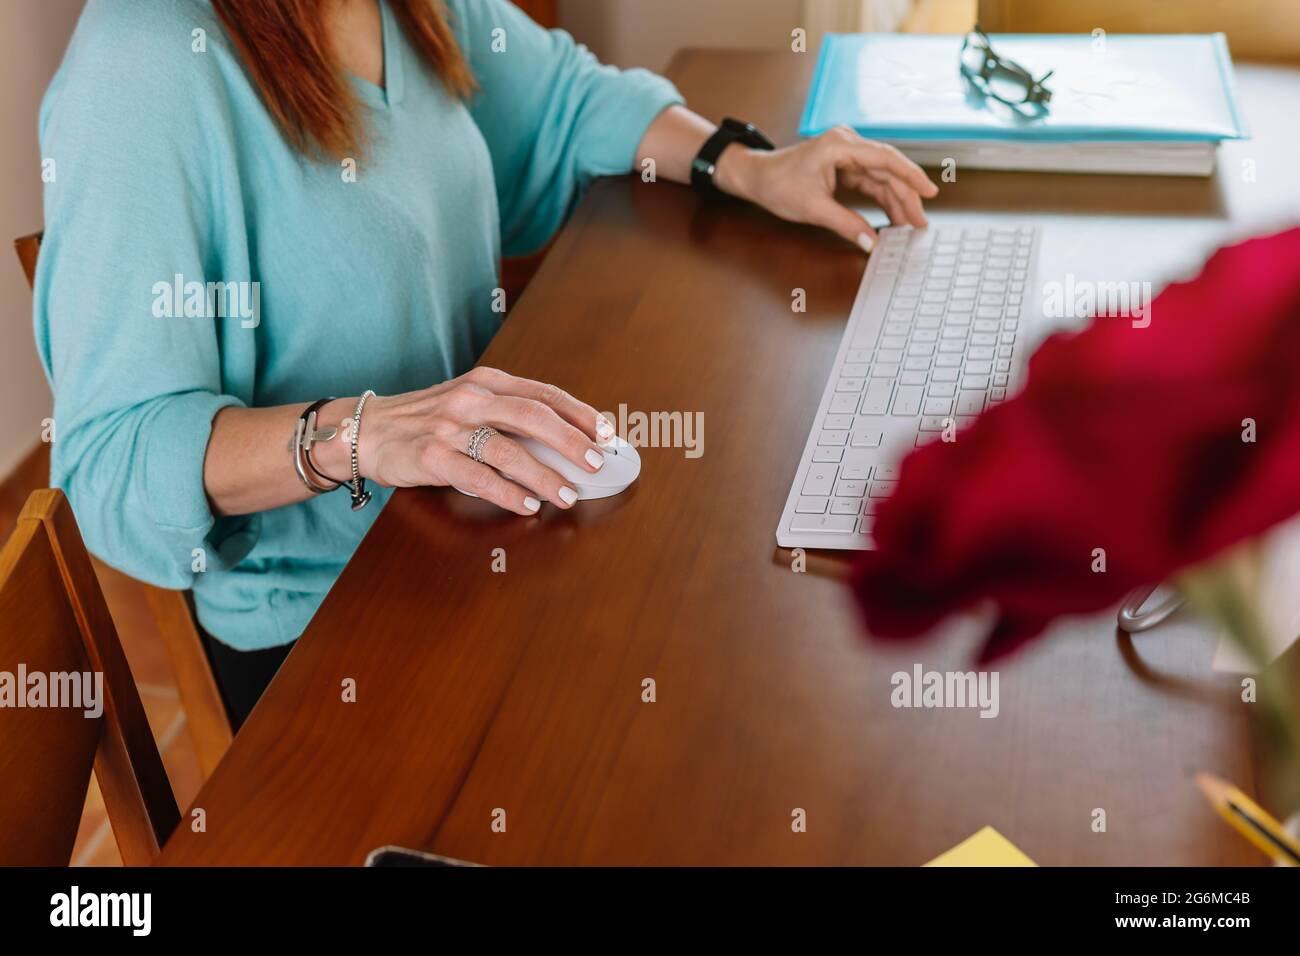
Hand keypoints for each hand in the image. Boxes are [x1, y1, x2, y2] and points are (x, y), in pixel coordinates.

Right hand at [318, 368, 611, 514]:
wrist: (365, 430)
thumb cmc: (426, 419)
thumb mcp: (469, 401)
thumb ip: (509, 412)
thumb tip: (564, 437)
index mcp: (487, 381)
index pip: (543, 393)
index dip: (579, 413)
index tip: (606, 432)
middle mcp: (471, 398)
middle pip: (532, 416)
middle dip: (570, 440)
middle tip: (595, 463)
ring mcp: (449, 427)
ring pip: (508, 449)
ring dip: (543, 475)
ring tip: (566, 494)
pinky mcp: (432, 457)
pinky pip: (477, 476)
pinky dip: (506, 492)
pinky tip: (526, 504)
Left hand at [715, 125, 938, 251]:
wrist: (757, 177)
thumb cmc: (777, 185)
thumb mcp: (812, 208)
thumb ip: (845, 224)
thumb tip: (870, 242)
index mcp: (840, 145)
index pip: (885, 159)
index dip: (910, 176)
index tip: (929, 192)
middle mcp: (848, 144)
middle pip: (888, 170)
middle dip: (906, 196)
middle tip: (920, 222)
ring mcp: (848, 154)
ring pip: (882, 177)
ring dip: (897, 200)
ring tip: (910, 224)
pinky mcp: (845, 165)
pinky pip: (871, 182)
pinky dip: (883, 199)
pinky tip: (894, 216)